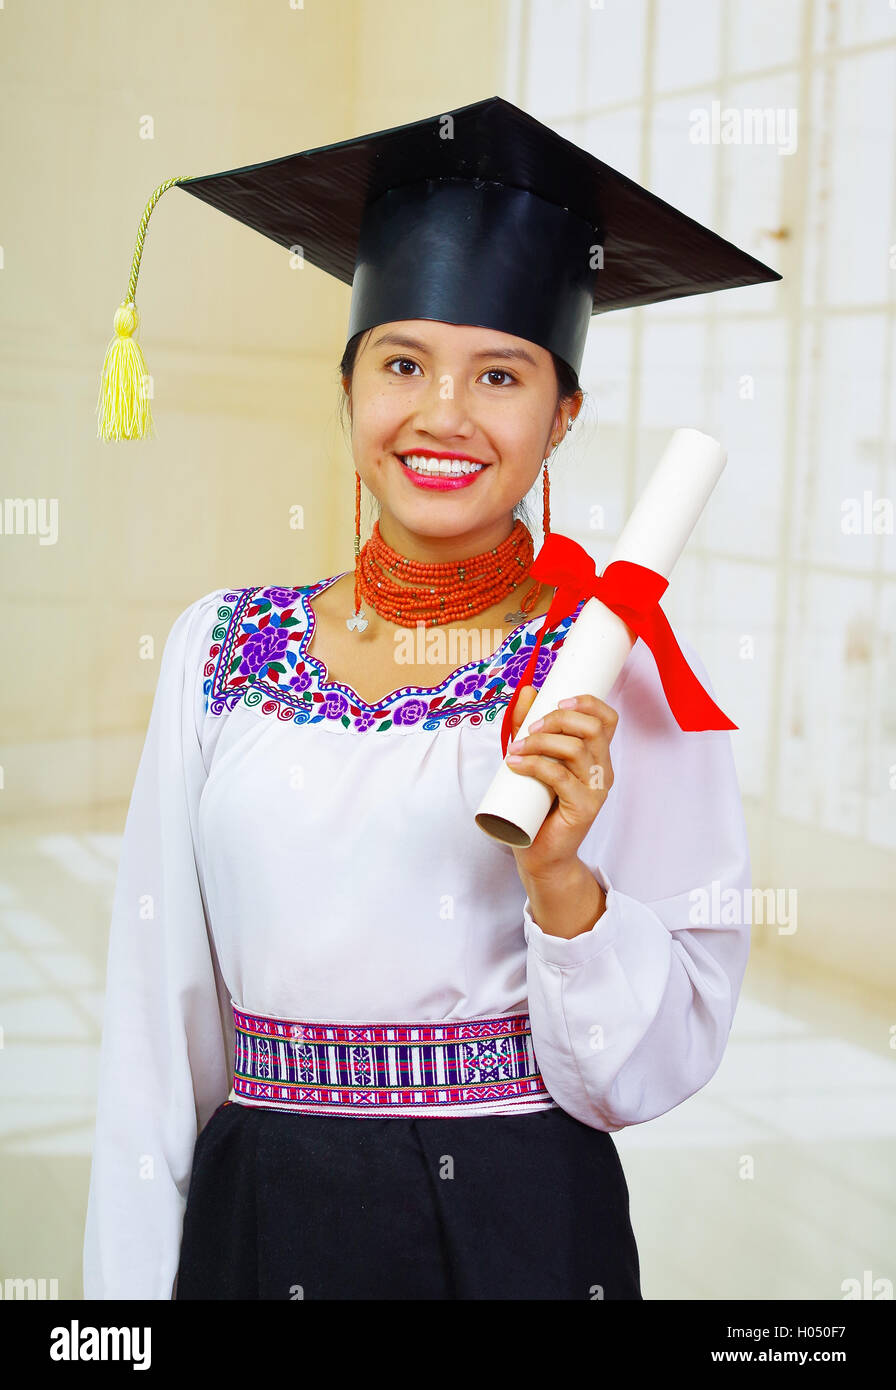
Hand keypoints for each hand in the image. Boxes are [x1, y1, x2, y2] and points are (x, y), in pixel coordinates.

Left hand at [505, 686, 617, 882]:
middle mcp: (602, 770)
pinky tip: (515, 763)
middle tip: (529, 729)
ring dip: (541, 742)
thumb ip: (530, 726)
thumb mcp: (532, 758)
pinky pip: (561, 777)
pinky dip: (535, 765)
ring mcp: (596, 790)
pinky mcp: (584, 808)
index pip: (608, 719)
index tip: (557, 702)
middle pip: (593, 728)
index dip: (588, 703)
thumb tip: (527, 690)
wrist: (541, 854)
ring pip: (576, 749)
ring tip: (516, 748)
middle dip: (557, 720)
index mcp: (597, 756)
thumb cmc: (537, 806)